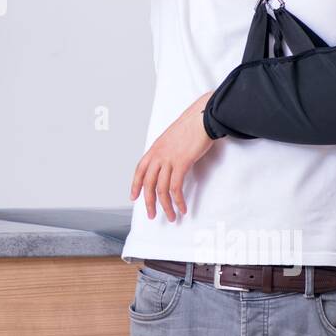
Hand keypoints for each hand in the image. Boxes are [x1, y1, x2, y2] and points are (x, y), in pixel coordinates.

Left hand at [130, 90, 216, 220]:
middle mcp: (158, 155)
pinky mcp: (181, 163)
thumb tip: (169, 163)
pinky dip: (178, 200)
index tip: (133, 197)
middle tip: (151, 215)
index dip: (135, 185)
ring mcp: (168, 159)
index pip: (139, 170)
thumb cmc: (191, 126)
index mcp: (154, 149)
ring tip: (171, 217)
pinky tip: (182, 208)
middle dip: (149, 202)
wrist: (201, 118)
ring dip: (166, 206)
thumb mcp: (172, 138)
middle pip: (148, 184)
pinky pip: (176, 188)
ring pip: (161, 189)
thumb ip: (167, 151)